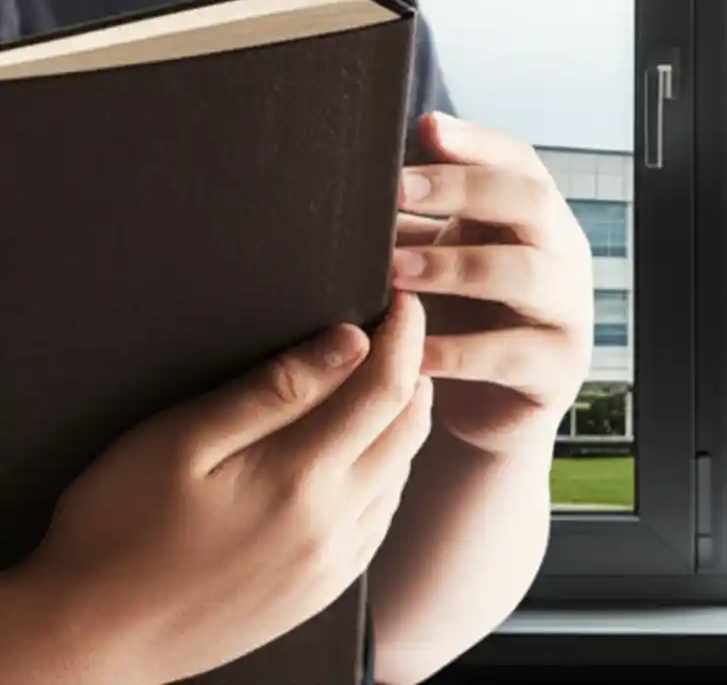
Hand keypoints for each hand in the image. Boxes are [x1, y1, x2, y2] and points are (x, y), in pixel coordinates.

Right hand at [4, 293, 431, 684]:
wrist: (97, 637)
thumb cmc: (120, 528)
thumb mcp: (182, 440)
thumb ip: (273, 390)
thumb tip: (348, 342)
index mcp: (300, 478)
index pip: (385, 390)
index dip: (403, 338)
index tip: (403, 304)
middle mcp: (334, 523)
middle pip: (408, 431)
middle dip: (413, 375)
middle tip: (400, 337)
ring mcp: (335, 562)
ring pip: (401, 474)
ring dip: (404, 425)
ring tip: (385, 387)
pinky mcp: (327, 588)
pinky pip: (381, 518)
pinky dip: (388, 474)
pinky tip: (365, 456)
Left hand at [392, 112, 592, 455]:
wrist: (477, 411)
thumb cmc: (453, 320)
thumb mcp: (437, 257)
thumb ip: (415, 215)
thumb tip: (350, 165)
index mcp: (536, 219)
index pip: (519, 162)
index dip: (477, 142)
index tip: (425, 128)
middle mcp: (563, 256)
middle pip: (531, 201)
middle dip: (463, 189)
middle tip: (397, 191)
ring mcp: (569, 312)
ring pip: (526, 273)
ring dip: (456, 267)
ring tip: (396, 273)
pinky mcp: (558, 370)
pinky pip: (510, 355)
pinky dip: (457, 351)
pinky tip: (411, 352)